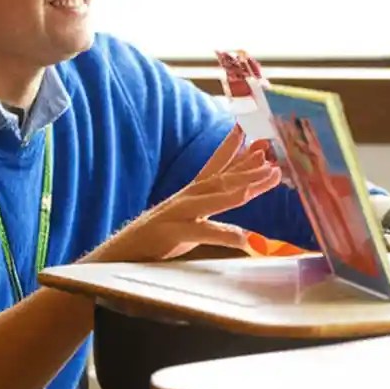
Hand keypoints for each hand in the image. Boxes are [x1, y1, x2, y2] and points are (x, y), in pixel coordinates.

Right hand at [100, 126, 281, 262]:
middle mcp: (184, 198)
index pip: (215, 166)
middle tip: (271, 159)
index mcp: (190, 194)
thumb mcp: (188, 217)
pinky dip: (222, 234)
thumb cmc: (158, 239)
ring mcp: (176, 214)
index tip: (253, 131)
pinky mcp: (170, 234)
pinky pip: (200, 232)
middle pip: (220, 179)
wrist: (118, 256)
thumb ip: (211, 205)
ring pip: (210, 198)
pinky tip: (243, 238)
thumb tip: (240, 196)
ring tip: (259, 184)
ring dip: (237, 190)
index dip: (233, 148)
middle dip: (247, 168)